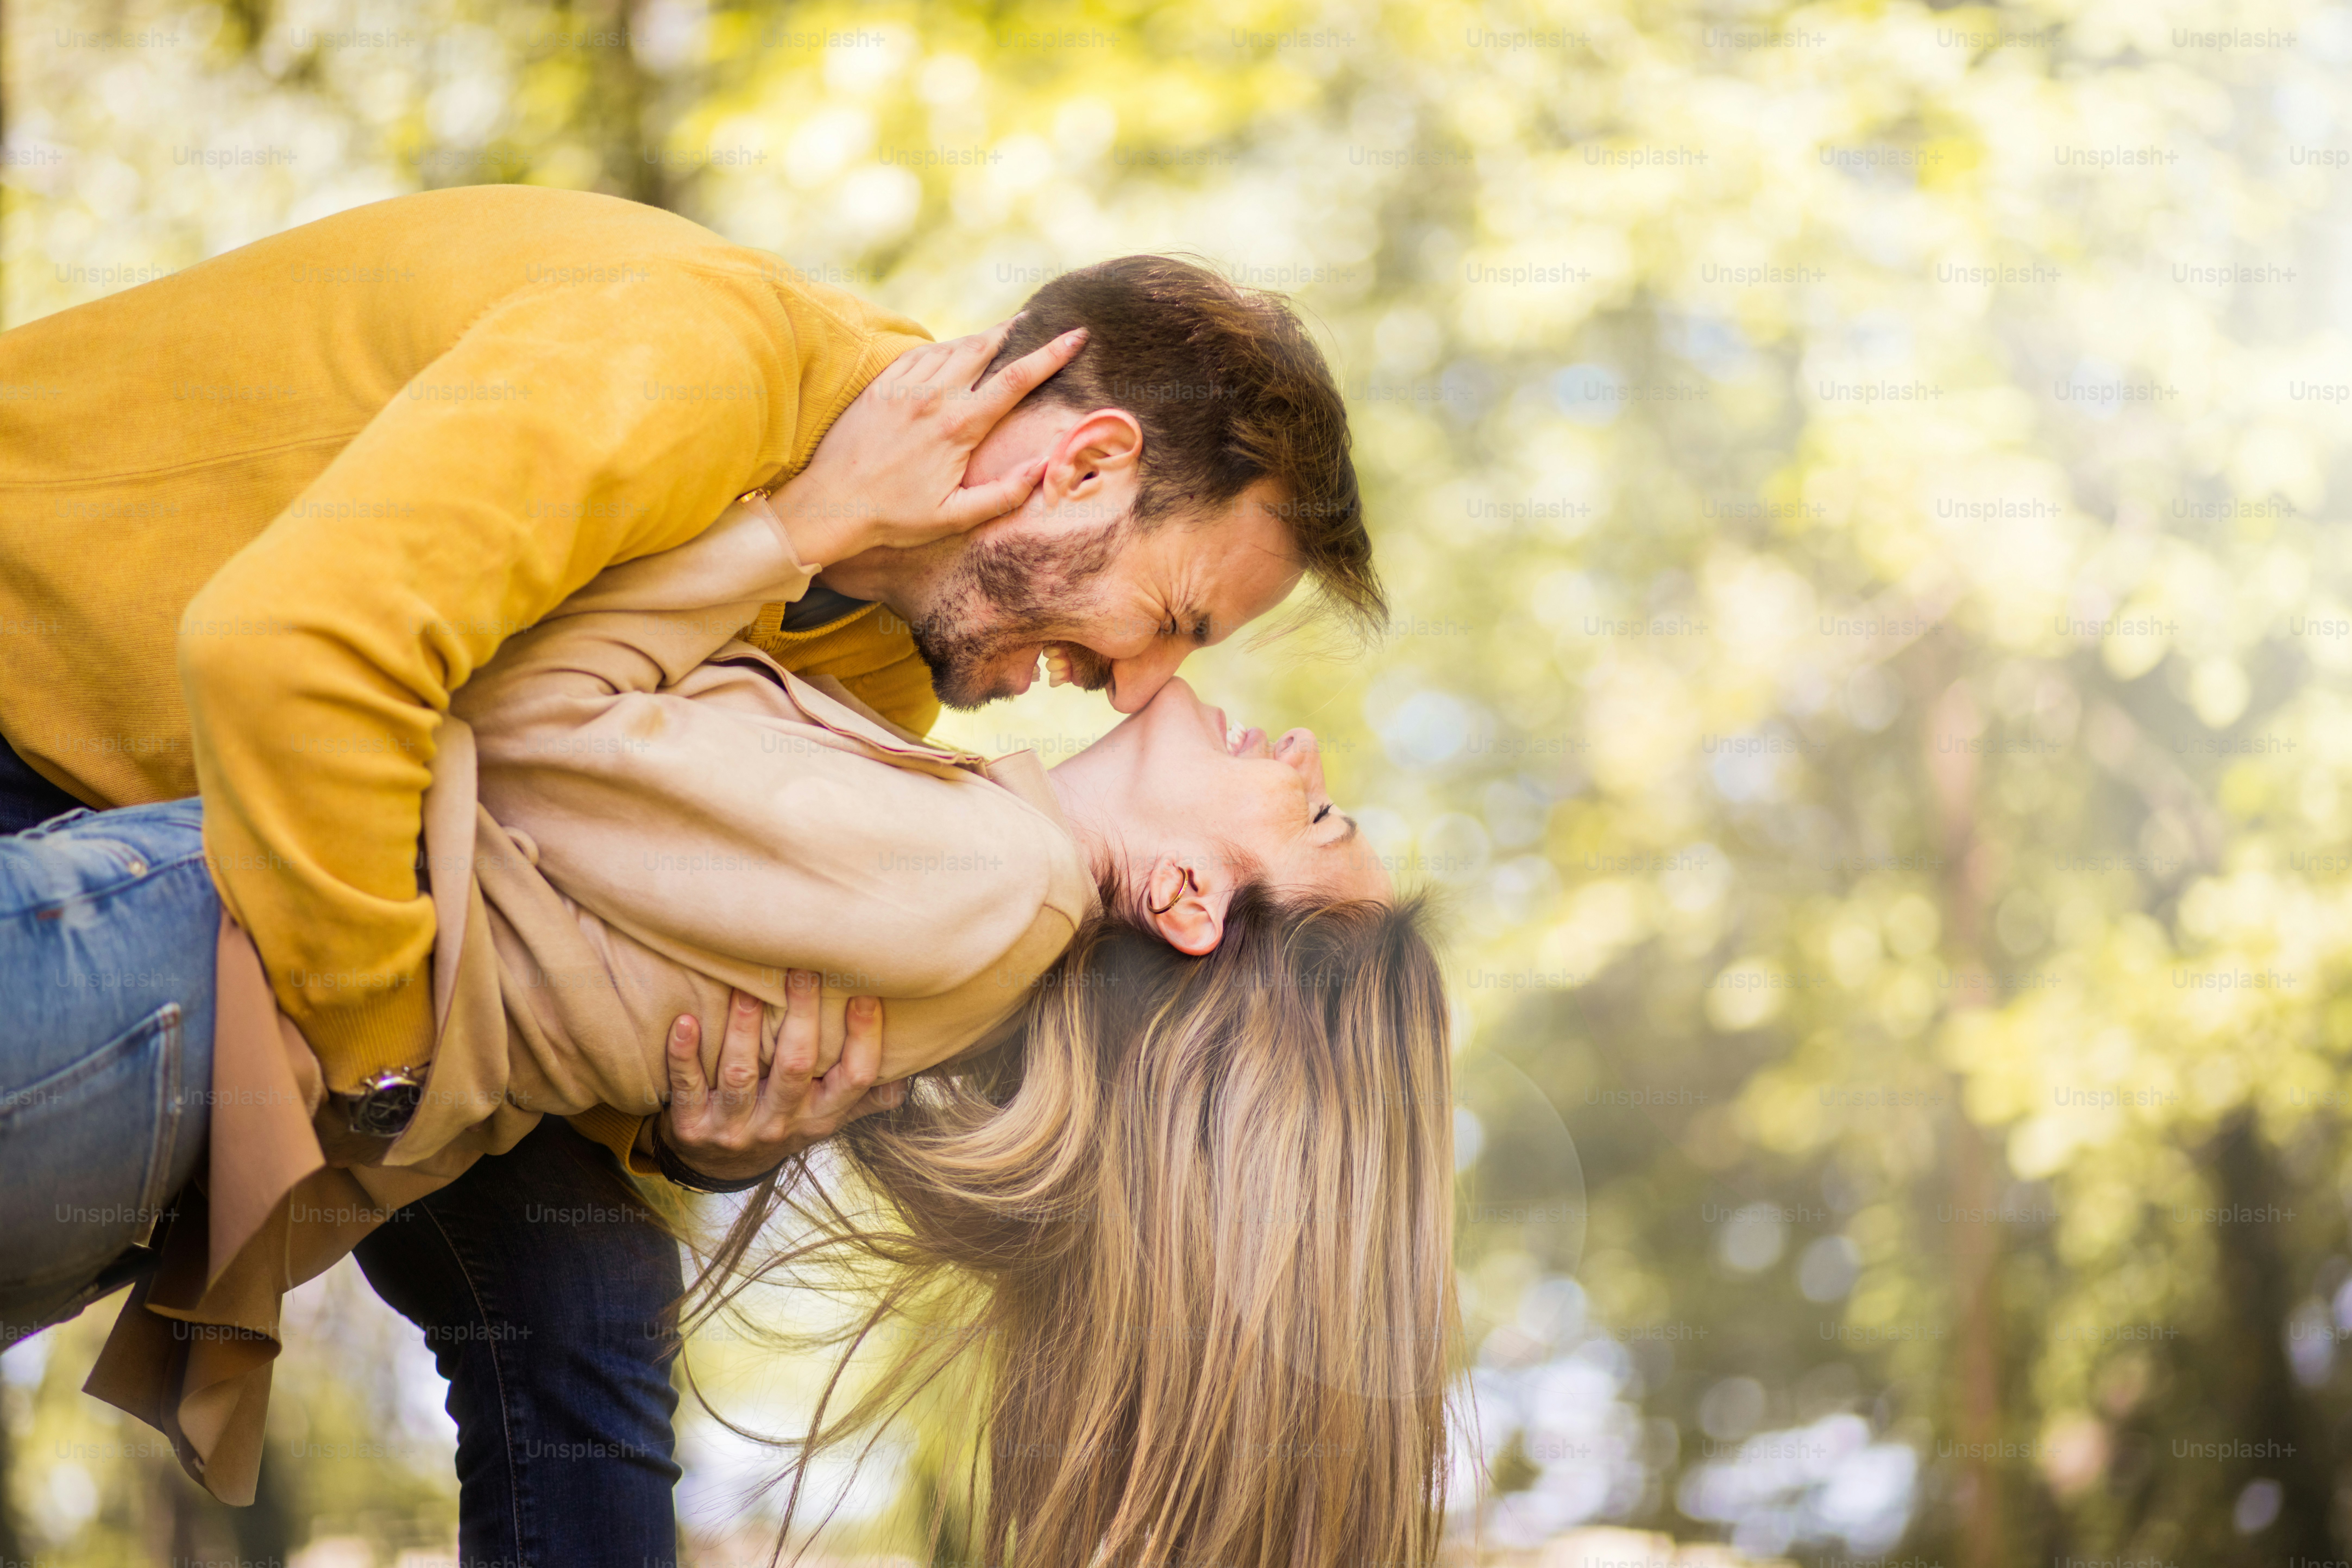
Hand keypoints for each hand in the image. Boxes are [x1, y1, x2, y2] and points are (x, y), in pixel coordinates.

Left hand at [652, 974, 904, 1183]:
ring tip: (746, 988)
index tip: (864, 994)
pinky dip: (684, 1055)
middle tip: (802, 970)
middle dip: (801, 1017)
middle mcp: (780, 1123)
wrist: (718, 1167)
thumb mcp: (825, 1118)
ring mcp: (734, 1127)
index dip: (863, 1039)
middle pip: (797, 1068)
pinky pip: (688, 1086)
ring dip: (743, 1030)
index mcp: (819, 1116)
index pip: (855, 1079)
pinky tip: (684, 1022)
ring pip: (742, 1075)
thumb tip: (909, 1069)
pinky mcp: (691, 1126)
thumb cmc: (782, 1122)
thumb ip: (863, 1096)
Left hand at [766, 318, 1088, 565]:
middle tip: (1036, 320)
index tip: (1076, 335)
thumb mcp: (954, 518)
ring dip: (980, 337)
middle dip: (1015, 331)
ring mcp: (903, 387)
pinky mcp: (880, 386)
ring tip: (1001, 332)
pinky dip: (944, 346)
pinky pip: (919, 353)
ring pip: (952, 346)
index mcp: (957, 427)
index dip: (1050, 354)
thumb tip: (1044, 467)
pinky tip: (952, 349)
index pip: (1015, 380)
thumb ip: (1004, 494)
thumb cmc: (893, 519)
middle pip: (984, 348)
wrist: (829, 505)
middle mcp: (932, 397)